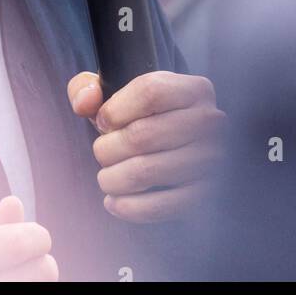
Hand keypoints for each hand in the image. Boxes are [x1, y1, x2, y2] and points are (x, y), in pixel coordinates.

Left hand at [67, 69, 225, 222]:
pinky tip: (114, 201)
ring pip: (145, 171)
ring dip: (113, 178)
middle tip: (101, 152)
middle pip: (142, 135)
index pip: (150, 92)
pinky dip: (128, 207)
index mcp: (194, 90)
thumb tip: (85, 102)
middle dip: (107, 148)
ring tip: (106, 176)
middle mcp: (211, 124)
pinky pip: (159, 207)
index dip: (115, 109)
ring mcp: (210, 162)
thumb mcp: (118, 90)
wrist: (182, 147)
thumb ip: (88, 88)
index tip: (102, 121)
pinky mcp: (204, 197)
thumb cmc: (143, 116)